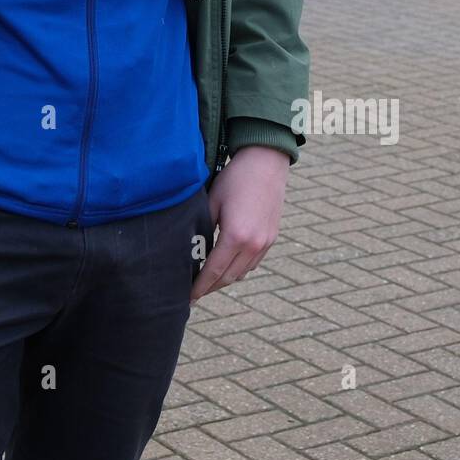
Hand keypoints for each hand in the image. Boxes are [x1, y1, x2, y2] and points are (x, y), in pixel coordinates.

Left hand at [190, 145, 289, 301]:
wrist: (266, 162)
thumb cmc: (234, 178)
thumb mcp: (212, 201)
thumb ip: (202, 228)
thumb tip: (189, 248)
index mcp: (235, 237)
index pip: (213, 272)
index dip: (199, 287)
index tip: (188, 297)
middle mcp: (253, 245)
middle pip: (228, 278)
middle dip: (210, 288)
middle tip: (194, 293)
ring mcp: (265, 243)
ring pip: (242, 273)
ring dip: (224, 280)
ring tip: (207, 281)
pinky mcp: (271, 238)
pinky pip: (253, 263)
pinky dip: (238, 269)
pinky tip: (226, 266)